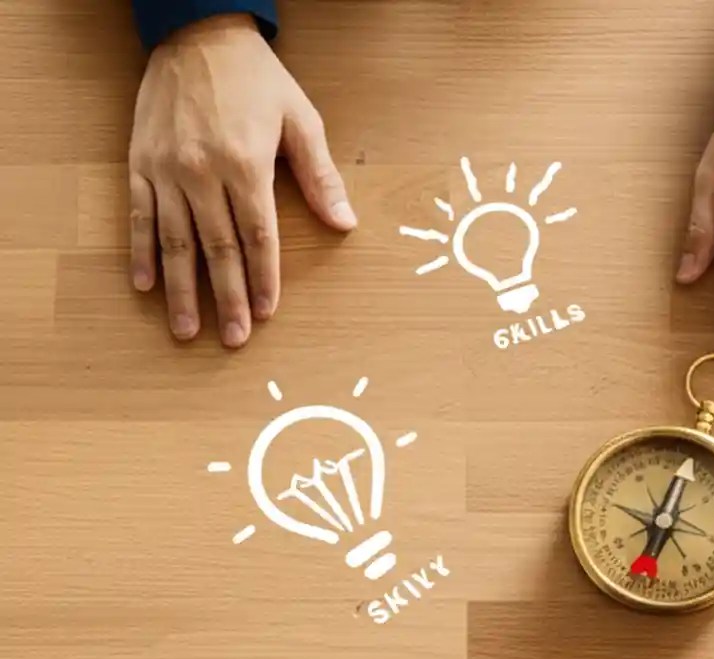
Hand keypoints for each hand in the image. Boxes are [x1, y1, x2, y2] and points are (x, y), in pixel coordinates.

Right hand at [128, 13, 356, 347]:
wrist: (199, 35)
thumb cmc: (258, 80)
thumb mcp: (302, 121)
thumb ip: (321, 177)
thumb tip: (345, 223)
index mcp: (247, 165)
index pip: (259, 236)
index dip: (264, 278)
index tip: (267, 313)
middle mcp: (202, 172)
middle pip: (218, 248)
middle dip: (227, 298)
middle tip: (233, 338)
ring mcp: (167, 169)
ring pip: (174, 241)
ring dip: (182, 289)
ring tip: (187, 328)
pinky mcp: (140, 161)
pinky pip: (138, 215)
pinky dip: (140, 252)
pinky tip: (144, 285)